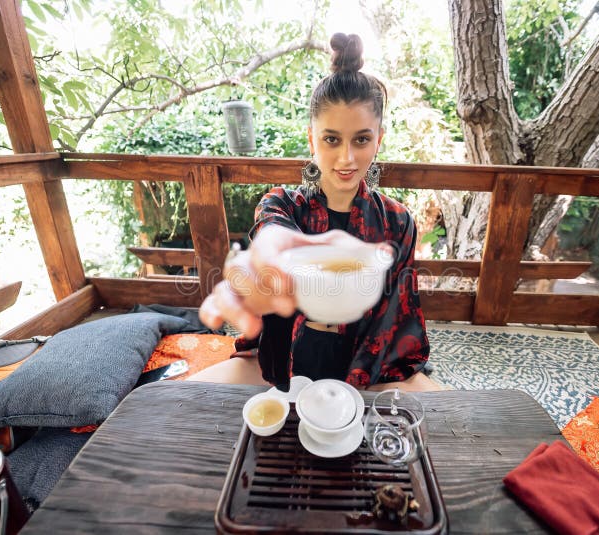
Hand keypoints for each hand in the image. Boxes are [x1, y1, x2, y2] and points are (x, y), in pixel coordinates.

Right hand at [199, 225, 391, 337]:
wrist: (303, 272)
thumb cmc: (316, 258)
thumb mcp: (337, 249)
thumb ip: (358, 250)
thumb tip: (386, 252)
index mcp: (277, 241)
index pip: (264, 245)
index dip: (270, 265)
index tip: (289, 285)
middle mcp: (253, 259)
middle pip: (241, 269)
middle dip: (260, 290)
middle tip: (287, 308)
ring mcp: (241, 282)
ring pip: (224, 288)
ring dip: (236, 309)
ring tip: (256, 330)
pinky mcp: (234, 302)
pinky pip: (212, 304)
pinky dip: (212, 313)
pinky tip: (218, 326)